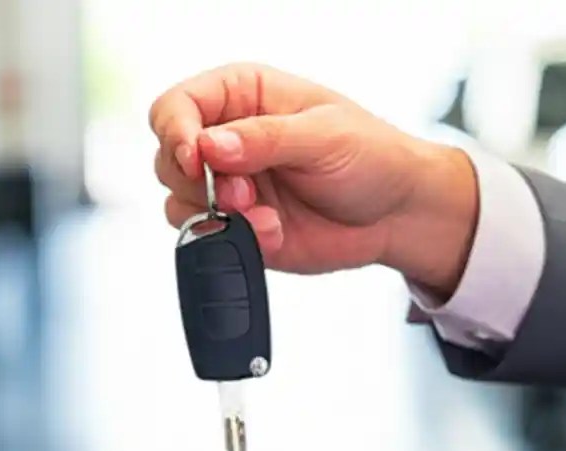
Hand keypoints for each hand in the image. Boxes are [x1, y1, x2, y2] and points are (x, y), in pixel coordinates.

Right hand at [150, 63, 478, 295]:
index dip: (176, 131)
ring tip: (265, 215)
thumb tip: (210, 146)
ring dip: (215, 214)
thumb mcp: (324, 135)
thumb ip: (265, 138)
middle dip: (197, 181)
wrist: (397, 213)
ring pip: (177, 200)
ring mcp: (229, 185)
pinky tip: (272, 233)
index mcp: (243, 95)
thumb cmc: (372, 156)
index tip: (195, 158)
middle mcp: (227, 138)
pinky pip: (206, 236)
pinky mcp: (237, 226)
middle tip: (242, 193)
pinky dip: (231, 240)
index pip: (178, 106)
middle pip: (167, 156)